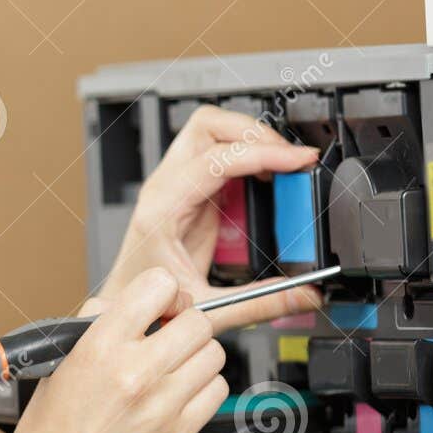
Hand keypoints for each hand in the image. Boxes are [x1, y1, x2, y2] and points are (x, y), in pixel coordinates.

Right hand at [0, 267, 225, 432]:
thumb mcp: (57, 368)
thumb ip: (94, 330)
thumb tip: (125, 307)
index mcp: (99, 346)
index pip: (158, 286)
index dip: (164, 294)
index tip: (159, 307)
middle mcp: (135, 371)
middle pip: (198, 321)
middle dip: (186, 326)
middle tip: (169, 340)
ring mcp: (161, 404)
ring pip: (214, 354)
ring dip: (198, 357)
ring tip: (174, 370)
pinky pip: (216, 392)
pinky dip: (204, 389)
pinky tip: (180, 396)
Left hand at [101, 105, 322, 330]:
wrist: (125, 301)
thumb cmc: (147, 300)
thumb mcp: (206, 306)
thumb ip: (260, 301)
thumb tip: (307, 292)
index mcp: (162, 208)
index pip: (215, 159)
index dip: (262, 152)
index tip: (298, 160)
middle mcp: (165, 187)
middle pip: (208, 126)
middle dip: (256, 133)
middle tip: (292, 158)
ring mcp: (175, 183)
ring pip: (213, 132)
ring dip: (252, 140)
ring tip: (285, 165)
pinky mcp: (189, 188)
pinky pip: (219, 153)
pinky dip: (248, 155)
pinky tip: (269, 176)